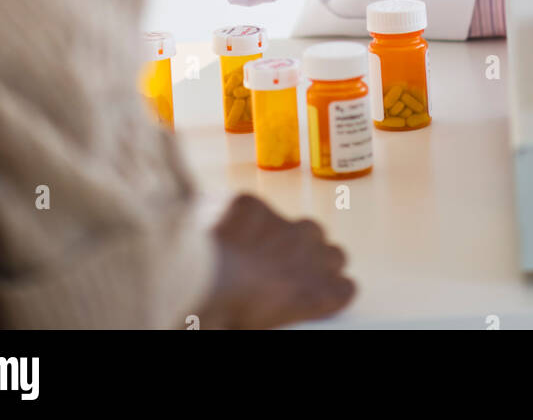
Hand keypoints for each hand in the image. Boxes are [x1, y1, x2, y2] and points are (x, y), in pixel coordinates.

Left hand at [199, 194, 354, 329]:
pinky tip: (223, 236)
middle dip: (315, 260)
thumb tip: (266, 310)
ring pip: (302, 225)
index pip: (345, 287)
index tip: (316, 293)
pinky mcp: (251, 204)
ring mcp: (281, 223)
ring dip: (288, 237)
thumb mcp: (257, 329)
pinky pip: (256, 211)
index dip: (329, 290)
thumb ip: (277, 312)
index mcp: (314, 293)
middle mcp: (308, 253)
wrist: (186, 280)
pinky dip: (245, 222)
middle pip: (332, 252)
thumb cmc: (222, 315)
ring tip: (259, 253)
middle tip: (285, 273)